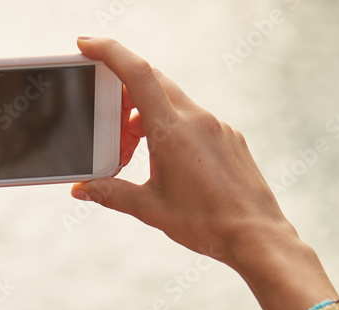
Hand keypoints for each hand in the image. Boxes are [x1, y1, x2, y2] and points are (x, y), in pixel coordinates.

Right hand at [72, 37, 293, 269]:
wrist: (256, 236)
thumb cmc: (205, 224)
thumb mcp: (150, 209)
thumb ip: (111, 193)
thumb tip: (82, 190)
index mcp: (173, 132)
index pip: (138, 74)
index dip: (110, 51)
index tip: (87, 44)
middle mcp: (197, 120)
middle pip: (152, 83)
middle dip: (123, 95)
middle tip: (109, 124)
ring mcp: (217, 126)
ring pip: (172, 103)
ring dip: (146, 118)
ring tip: (135, 155)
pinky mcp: (229, 137)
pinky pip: (193, 120)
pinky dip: (171, 129)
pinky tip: (167, 162)